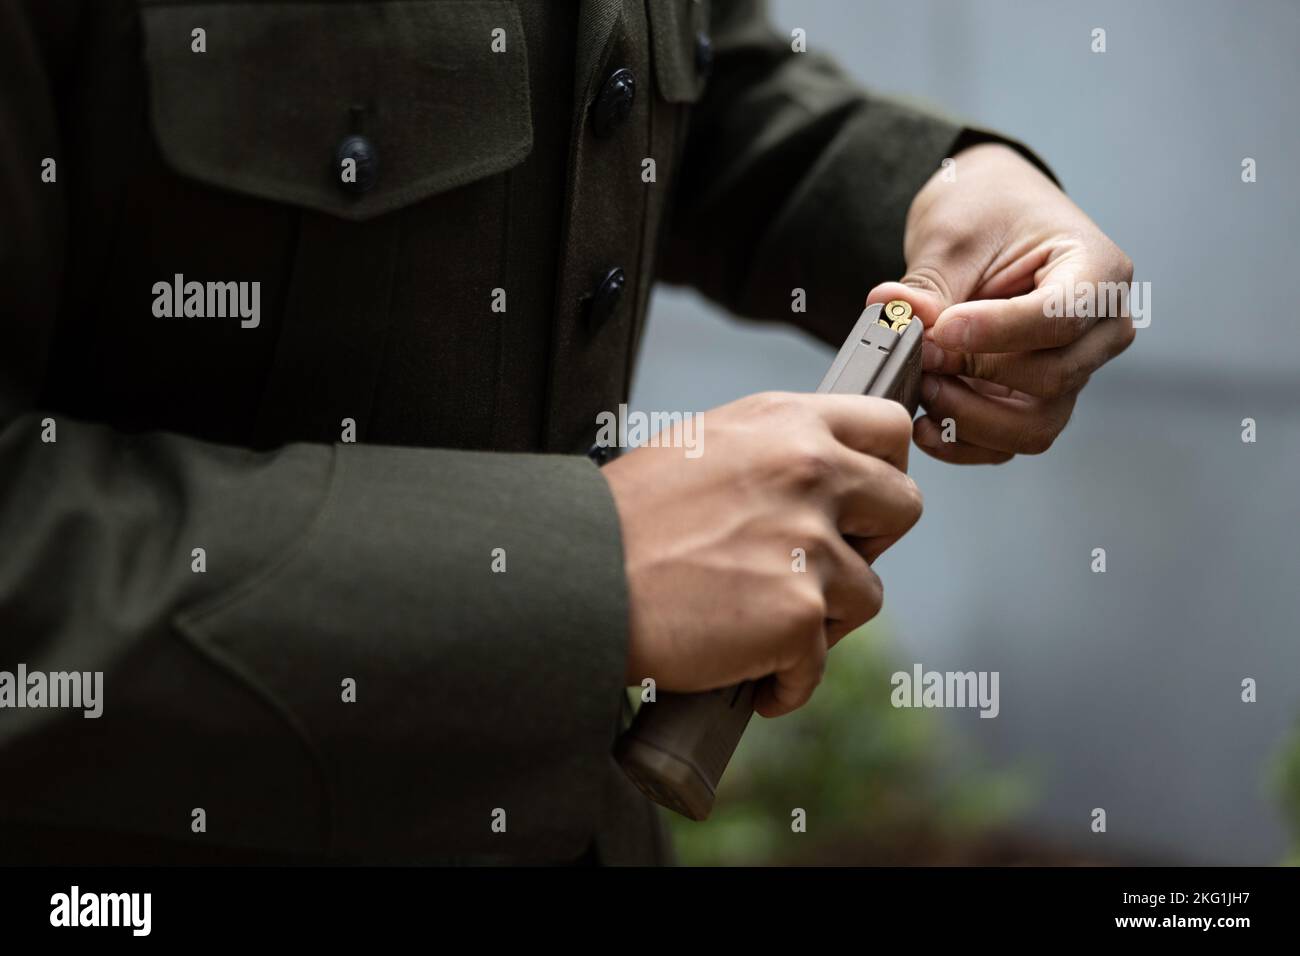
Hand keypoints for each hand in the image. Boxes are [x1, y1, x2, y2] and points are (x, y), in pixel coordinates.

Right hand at [602, 392, 921, 716]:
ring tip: (763, 623)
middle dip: (868, 542)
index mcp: (786, 421)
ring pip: (866, 593)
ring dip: (822, 617)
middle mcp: (809, 470)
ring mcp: (810, 544)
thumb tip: (821, 479)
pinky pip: (819, 663)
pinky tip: (752, 675)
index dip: (885, 467)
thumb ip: (773, 452)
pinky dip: (786, 680)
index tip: (866, 499)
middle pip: (904, 506)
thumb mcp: (704, 447)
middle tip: (819, 566)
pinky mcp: (799, 614)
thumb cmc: (624, 521)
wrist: (576, 580)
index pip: (888, 424)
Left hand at [868, 142, 1135, 463]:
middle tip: (921, 355)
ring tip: (924, 388)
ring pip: (1035, 426)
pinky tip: (926, 423)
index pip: (1060, 318)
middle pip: (1053, 379)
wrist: (991, 216)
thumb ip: (930, 284)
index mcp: (1099, 272)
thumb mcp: (955, 235)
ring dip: (971, 417)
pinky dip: (965, 441)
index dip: (996, 332)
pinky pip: (1011, 443)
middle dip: (976, 374)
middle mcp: (1101, 330)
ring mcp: (1075, 371)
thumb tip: (890, 312)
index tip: (942, 329)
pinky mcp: (1040, 400)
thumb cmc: (988, 211)